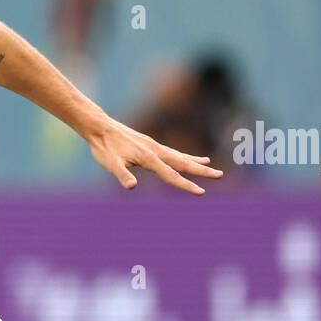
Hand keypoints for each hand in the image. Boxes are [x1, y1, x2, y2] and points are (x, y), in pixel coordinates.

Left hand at [85, 116, 221, 195]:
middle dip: (201, 171)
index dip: (186, 185)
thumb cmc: (104, 148)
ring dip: (196, 162)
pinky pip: (172, 152)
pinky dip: (184, 155)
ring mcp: (154, 146)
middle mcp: (156, 151)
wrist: (100, 127)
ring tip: (211, 165)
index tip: (201, 192)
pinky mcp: (150, 145)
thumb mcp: (110, 164)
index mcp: (149, 158)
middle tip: (220, 175)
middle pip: (183, 163)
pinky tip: (190, 157)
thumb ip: (122, 175)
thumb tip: (131, 186)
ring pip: (180, 156)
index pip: (172, 175)